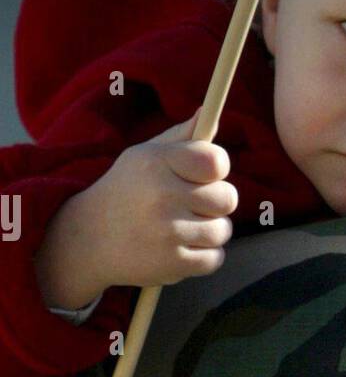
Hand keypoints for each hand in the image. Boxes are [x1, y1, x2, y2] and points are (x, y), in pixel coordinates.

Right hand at [35, 107, 238, 308]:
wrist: (86, 240)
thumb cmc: (126, 190)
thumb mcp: (145, 155)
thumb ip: (181, 137)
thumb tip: (207, 113)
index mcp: (158, 163)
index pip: (216, 162)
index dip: (217, 169)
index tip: (205, 175)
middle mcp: (162, 196)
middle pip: (228, 198)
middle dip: (216, 202)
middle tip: (193, 204)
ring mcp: (167, 232)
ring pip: (223, 230)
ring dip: (210, 231)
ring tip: (184, 227)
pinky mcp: (171, 264)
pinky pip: (215, 259)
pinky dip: (204, 257)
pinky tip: (181, 248)